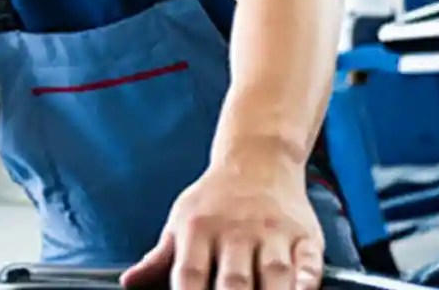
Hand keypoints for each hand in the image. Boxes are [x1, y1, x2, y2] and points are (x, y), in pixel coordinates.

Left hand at [120, 160, 324, 289]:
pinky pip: (309, 263)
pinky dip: (306, 282)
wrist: (258, 160)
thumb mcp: (181, 221)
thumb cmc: (214, 200)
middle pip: (234, 281)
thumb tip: (129, 282)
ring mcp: (272, 233)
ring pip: (274, 274)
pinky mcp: (304, 236)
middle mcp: (236, 232)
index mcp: (199, 230)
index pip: (190, 274)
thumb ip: (160, 258)